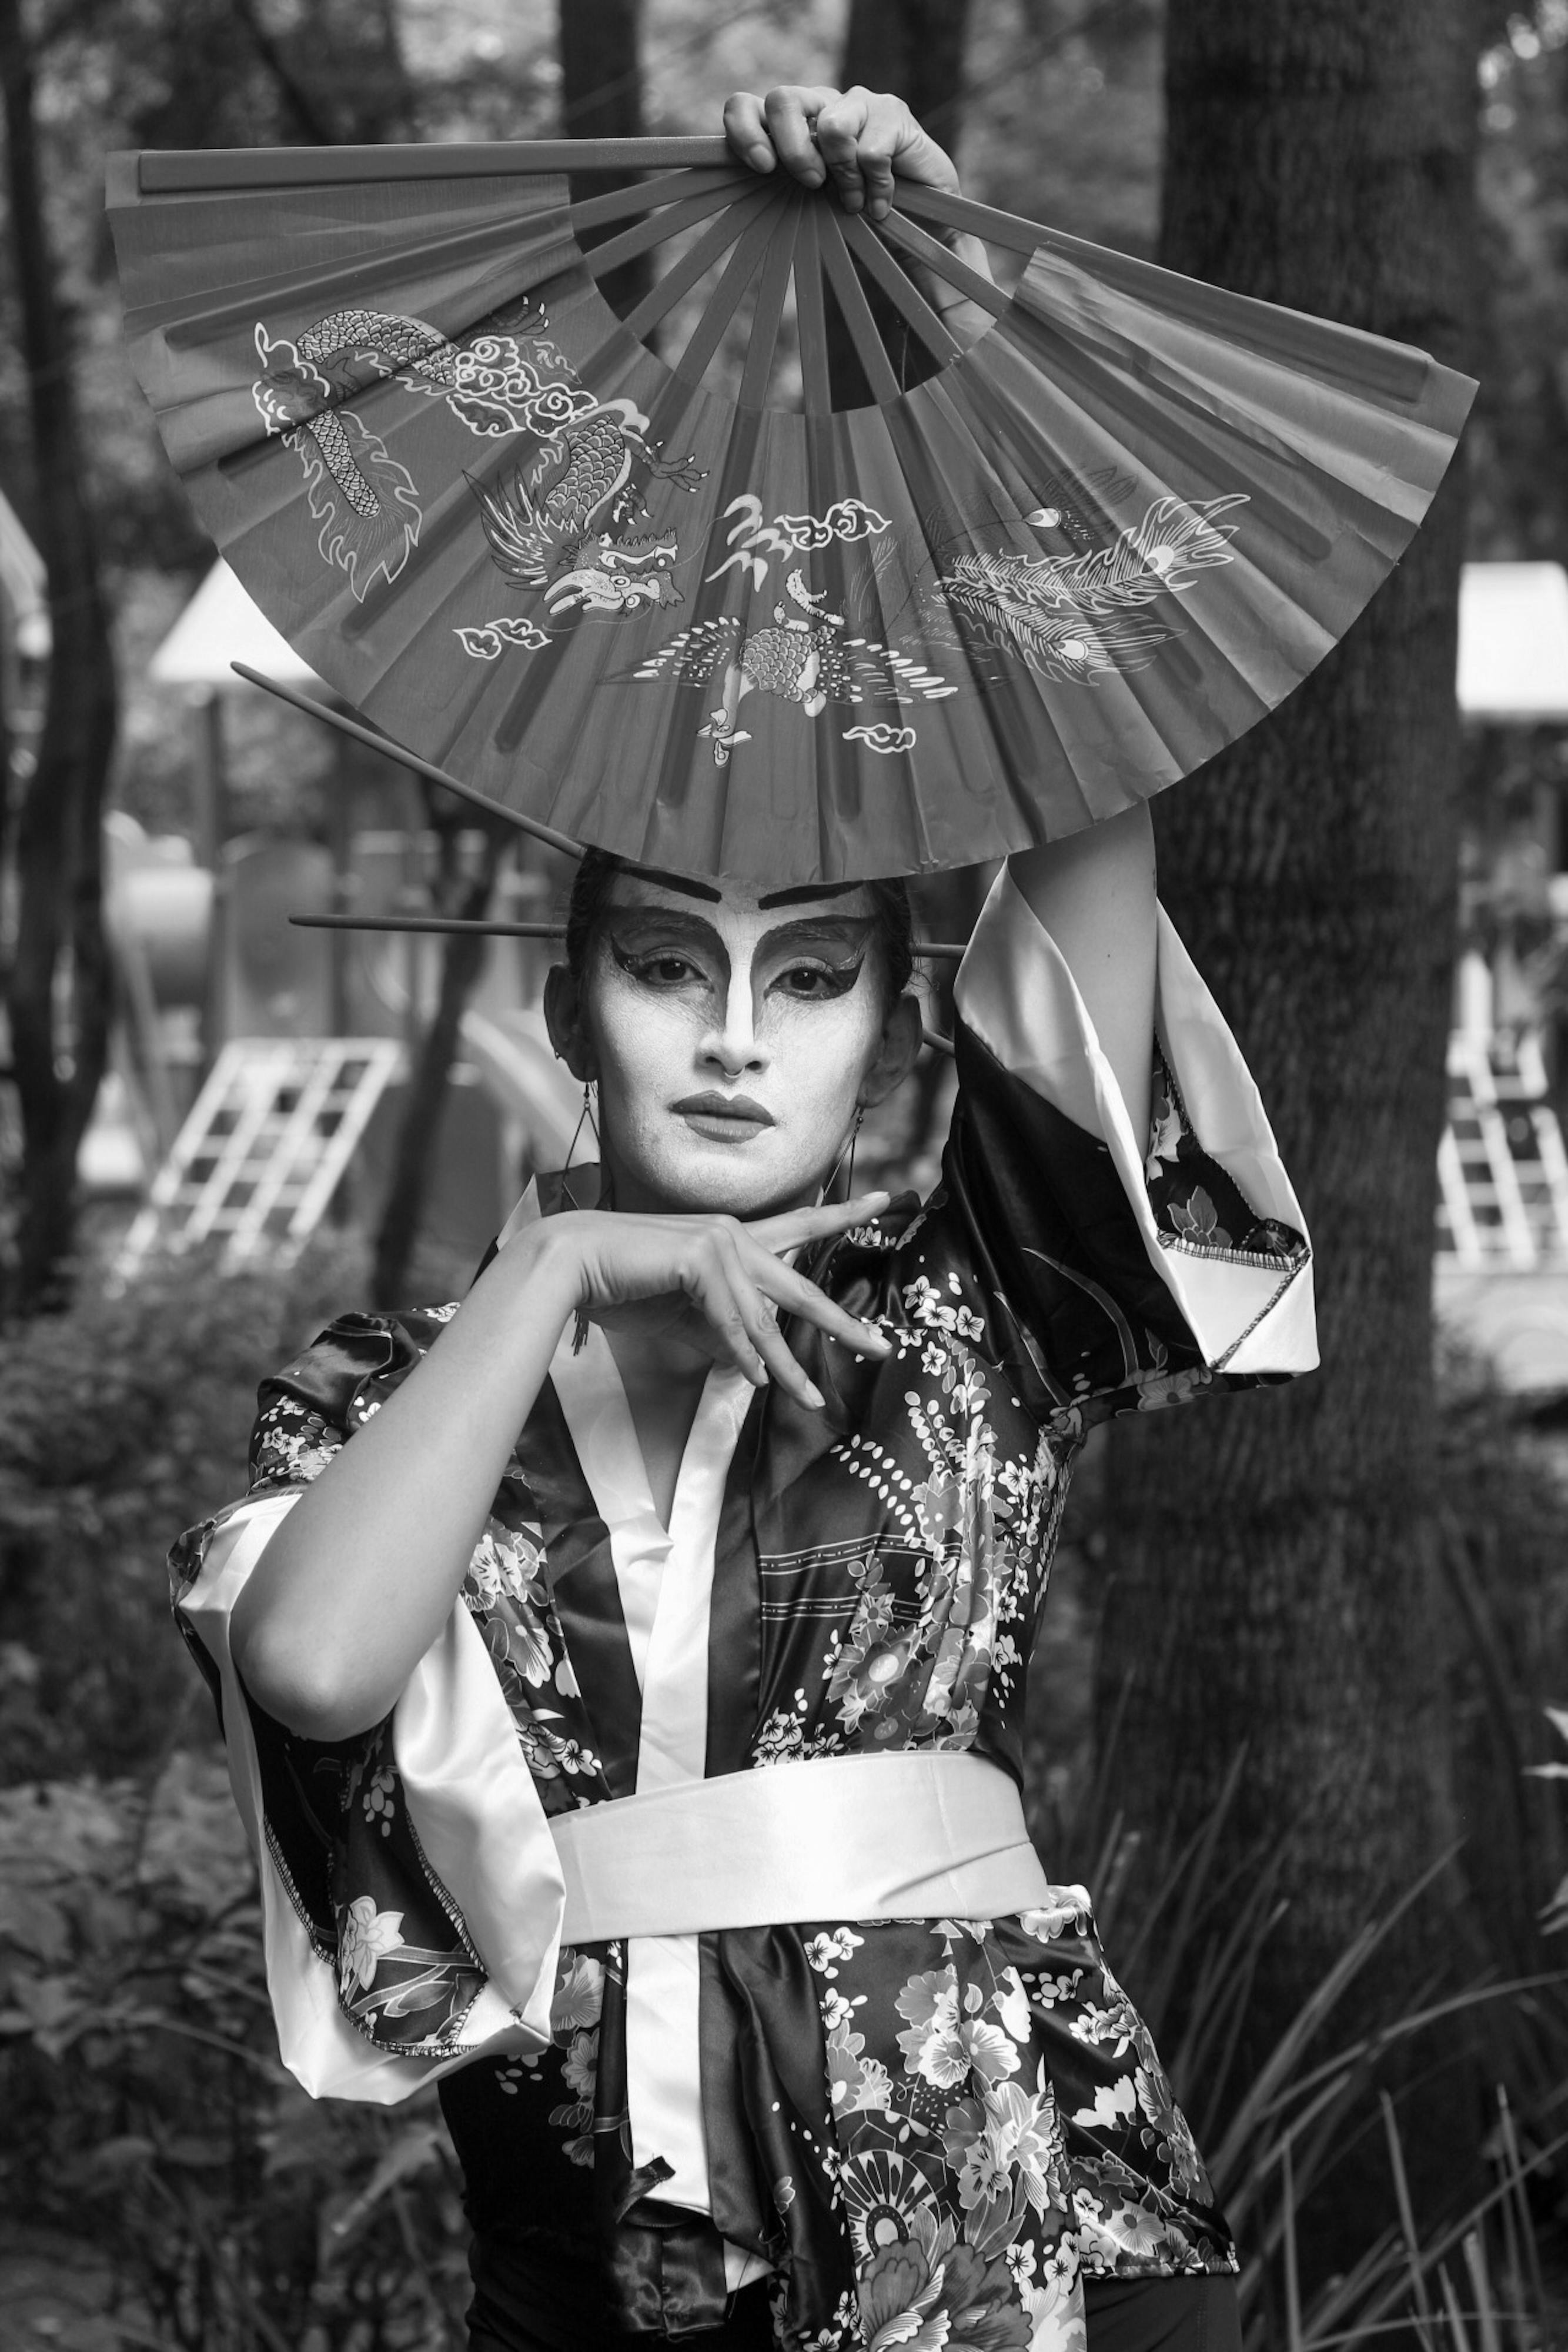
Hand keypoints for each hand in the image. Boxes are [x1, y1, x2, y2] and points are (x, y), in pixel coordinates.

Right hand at [536, 1194, 896, 1410]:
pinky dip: (742, 1354)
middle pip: (800, 1285)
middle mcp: (734, 1234)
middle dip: (842, 1322)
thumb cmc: (621, 1285)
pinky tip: (754, 1379)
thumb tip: (756, 1365)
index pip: (799, 1226)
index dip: (843, 1214)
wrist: (571, 1267)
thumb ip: (724, 1331)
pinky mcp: (700, 1259)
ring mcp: (719, 1243)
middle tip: (883, 1345)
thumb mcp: (685, 1314)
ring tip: (811, 1398)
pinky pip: (732, 1321)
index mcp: (733, 1239)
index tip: (885, 1200)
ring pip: (764, 1318)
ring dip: (785, 1366)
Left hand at [723, 84, 958, 221]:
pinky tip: (882, 205)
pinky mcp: (893, 113)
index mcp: (789, 126)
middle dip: (793, 151)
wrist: (917, 229)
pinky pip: (871, 152)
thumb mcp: (807, 213)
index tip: (762, 168)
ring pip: (831, 126)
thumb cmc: (853, 222)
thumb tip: (738, 204)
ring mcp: (857, 103)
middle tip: (812, 185)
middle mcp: (819, 105)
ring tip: (855, 203)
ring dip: (843, 176)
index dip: (745, 132)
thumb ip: (778, 197)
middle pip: (783, 100)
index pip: (746, 106)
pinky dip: (876, 188)